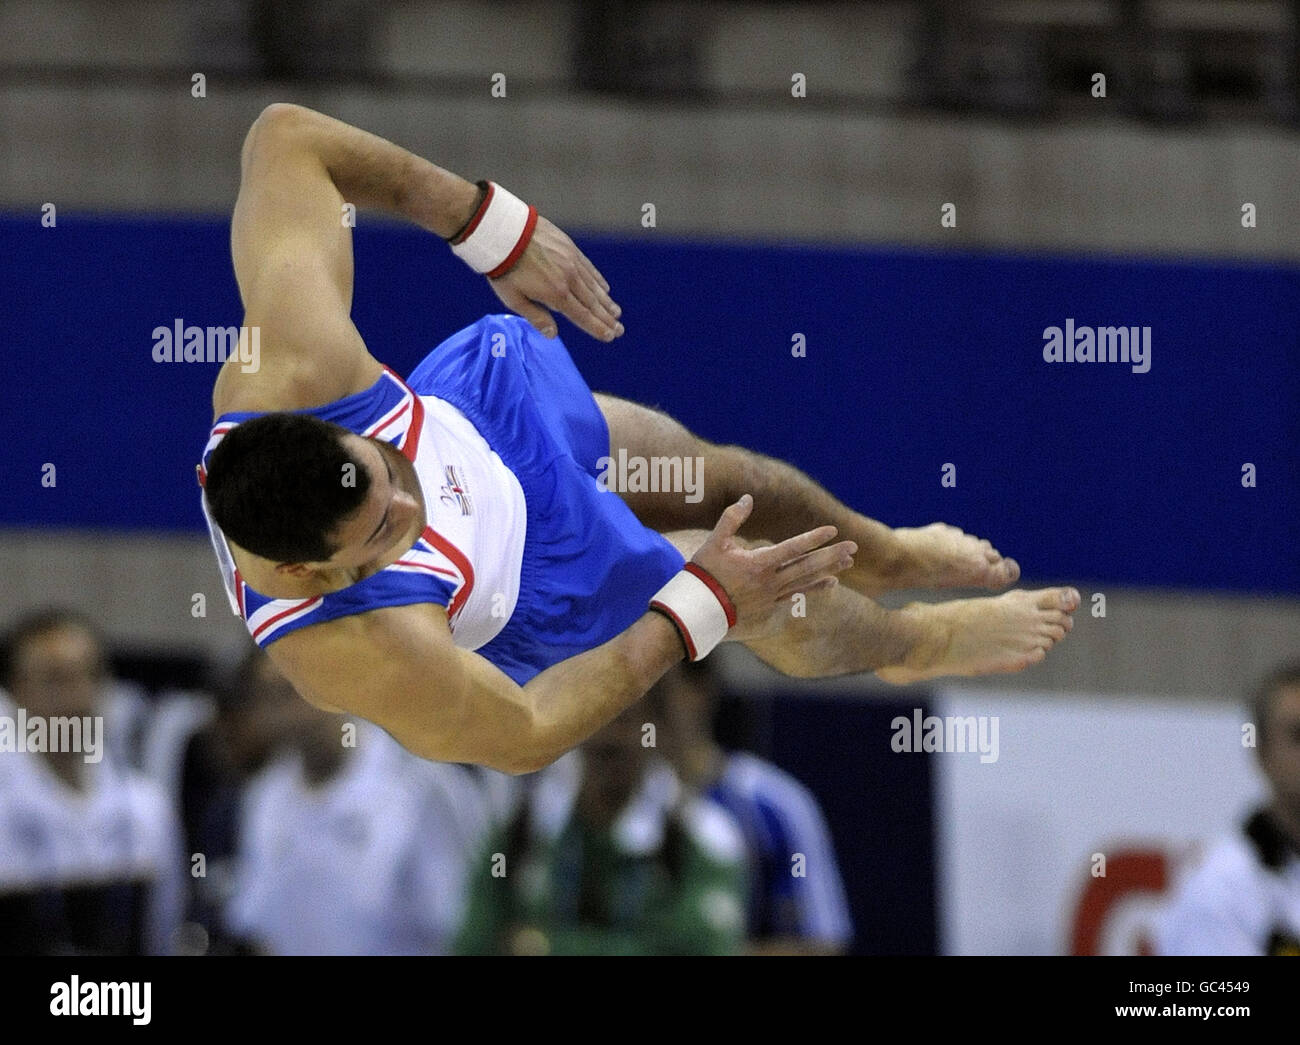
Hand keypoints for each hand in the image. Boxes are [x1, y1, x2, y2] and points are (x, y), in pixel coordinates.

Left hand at [488, 214, 624, 340]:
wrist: (504, 231)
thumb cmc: (504, 268)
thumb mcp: (514, 299)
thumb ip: (536, 317)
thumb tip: (553, 335)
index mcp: (556, 294)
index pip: (582, 316)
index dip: (597, 328)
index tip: (610, 336)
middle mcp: (569, 279)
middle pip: (592, 303)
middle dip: (607, 319)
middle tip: (619, 330)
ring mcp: (572, 262)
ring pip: (594, 286)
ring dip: (606, 301)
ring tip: (616, 312)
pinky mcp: (570, 248)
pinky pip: (589, 268)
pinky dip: (598, 280)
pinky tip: (605, 288)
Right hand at [690, 495, 856, 642]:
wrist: (697, 612)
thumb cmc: (703, 575)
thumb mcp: (714, 543)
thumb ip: (731, 519)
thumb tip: (747, 498)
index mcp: (759, 563)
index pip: (793, 548)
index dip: (814, 538)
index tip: (832, 530)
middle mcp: (770, 581)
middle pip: (807, 566)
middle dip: (832, 555)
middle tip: (853, 547)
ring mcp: (772, 597)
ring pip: (806, 582)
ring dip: (828, 571)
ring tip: (847, 564)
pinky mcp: (770, 610)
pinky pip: (798, 598)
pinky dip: (815, 590)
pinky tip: (830, 584)